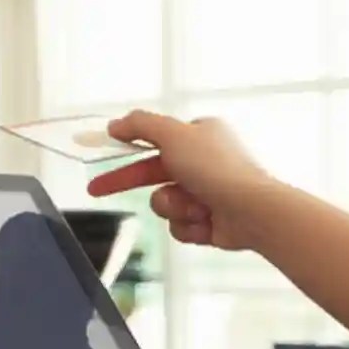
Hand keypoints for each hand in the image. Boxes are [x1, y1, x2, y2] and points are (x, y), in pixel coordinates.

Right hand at [86, 110, 273, 250]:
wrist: (253, 212)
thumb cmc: (218, 169)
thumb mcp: (174, 135)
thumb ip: (141, 125)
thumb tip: (117, 123)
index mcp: (198, 135)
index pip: (152, 140)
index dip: (124, 148)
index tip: (101, 154)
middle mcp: (203, 161)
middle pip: (152, 172)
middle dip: (128, 181)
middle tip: (95, 189)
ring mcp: (206, 192)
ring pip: (163, 202)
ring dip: (173, 206)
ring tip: (194, 206)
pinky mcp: (208, 220)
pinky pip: (178, 225)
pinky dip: (188, 225)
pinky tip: (205, 221)